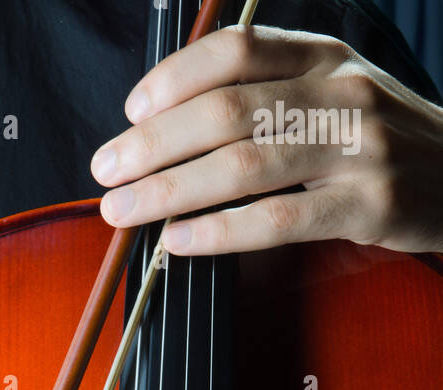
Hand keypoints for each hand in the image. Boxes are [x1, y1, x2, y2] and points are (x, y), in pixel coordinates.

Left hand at [91, 25, 442, 255]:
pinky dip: (220, 233)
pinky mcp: (368, 206)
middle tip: (105, 171)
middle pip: (225, 110)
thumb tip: (173, 125)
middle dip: (152, 144)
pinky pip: (279, 219)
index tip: (130, 111)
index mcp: (323, 56)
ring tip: (123, 210)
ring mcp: (356, 148)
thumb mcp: (333, 93)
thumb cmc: (380, 143)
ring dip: (170, 190)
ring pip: (244, 164)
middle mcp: (339, 92)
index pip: (235, 51)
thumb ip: (269, 94)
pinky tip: (179, 242)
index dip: (173, 80)